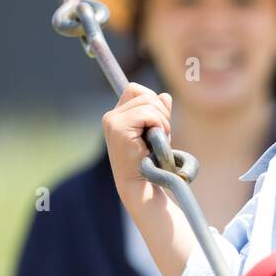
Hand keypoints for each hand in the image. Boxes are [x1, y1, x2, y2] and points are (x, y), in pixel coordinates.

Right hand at [102, 81, 172, 198]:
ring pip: (149, 102)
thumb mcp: (157, 133)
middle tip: (162, 134)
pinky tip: (154, 141)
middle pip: (144, 94)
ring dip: (162, 121)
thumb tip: (165, 96)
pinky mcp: (119, 128)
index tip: (158, 123)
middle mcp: (110, 117)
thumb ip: (159, 113)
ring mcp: (113, 122)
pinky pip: (149, 114)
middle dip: (161, 112)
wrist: (142, 185)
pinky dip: (159, 125)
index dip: (152, 101)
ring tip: (158, 140)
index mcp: (116, 117)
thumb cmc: (150, 163)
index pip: (135, 90)